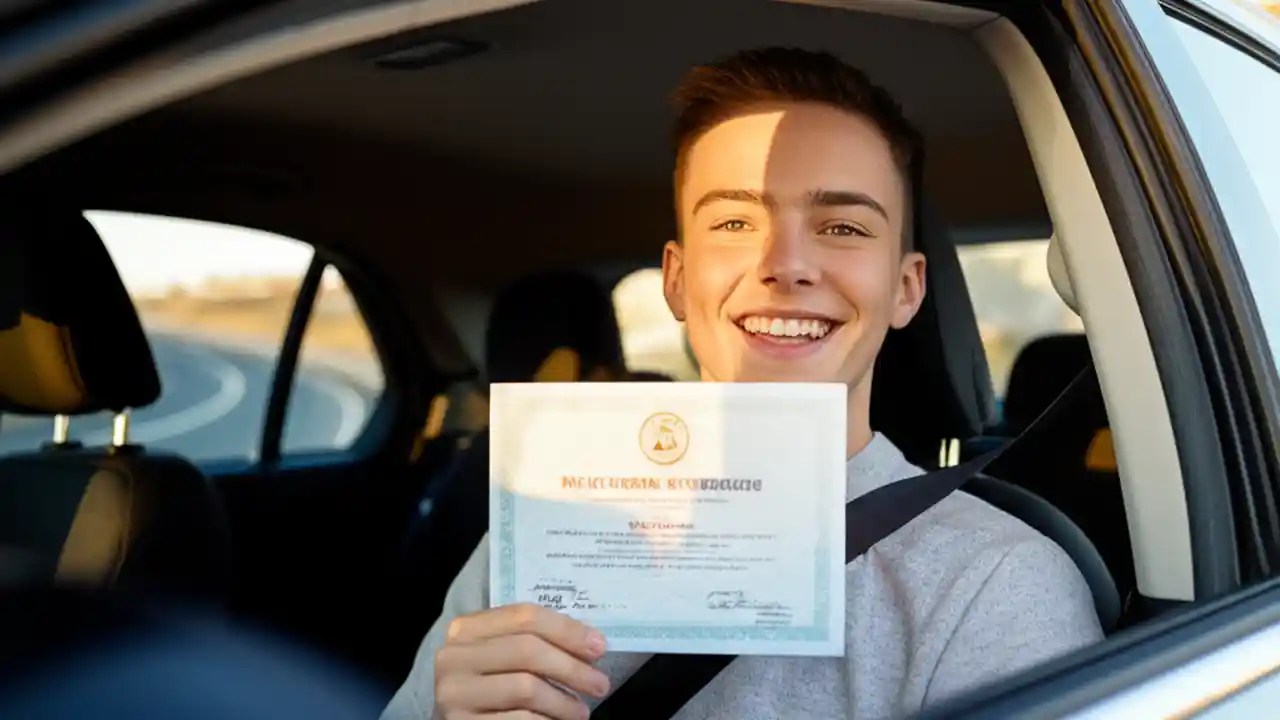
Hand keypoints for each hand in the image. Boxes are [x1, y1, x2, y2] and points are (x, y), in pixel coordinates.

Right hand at [434, 603, 610, 719]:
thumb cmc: (490, 685)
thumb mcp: (503, 654)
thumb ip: (533, 640)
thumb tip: (589, 641)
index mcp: (466, 629)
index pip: (524, 616)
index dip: (567, 630)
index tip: (599, 646)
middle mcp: (453, 658)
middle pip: (527, 650)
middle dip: (572, 667)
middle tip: (600, 684)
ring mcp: (454, 694)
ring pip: (525, 688)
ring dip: (564, 702)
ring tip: (581, 711)